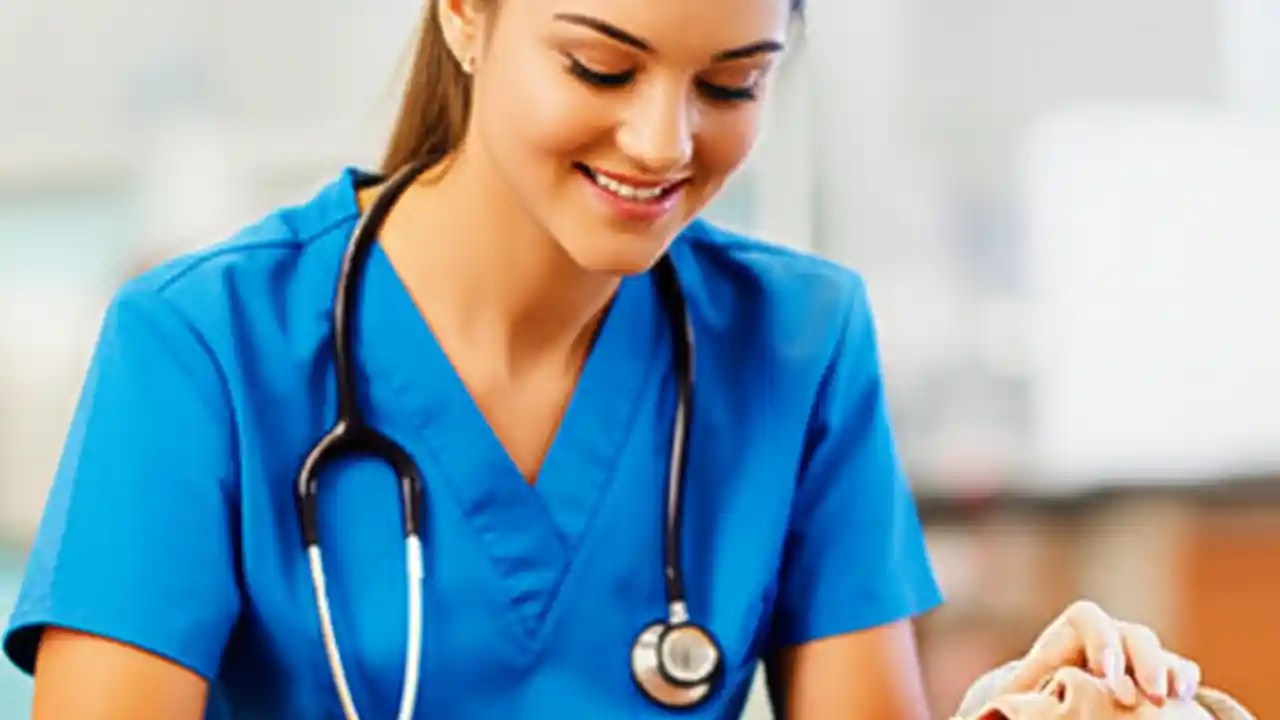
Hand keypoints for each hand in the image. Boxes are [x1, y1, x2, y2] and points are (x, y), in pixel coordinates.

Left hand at [1000, 600, 1200, 708]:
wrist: (1064, 698)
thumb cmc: (1038, 692)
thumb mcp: (1023, 691)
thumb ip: (1010, 697)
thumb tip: (973, 715)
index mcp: (1072, 631)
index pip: (1088, 619)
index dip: (1100, 642)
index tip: (1104, 676)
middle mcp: (1109, 636)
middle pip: (1131, 634)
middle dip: (1141, 662)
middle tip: (1142, 696)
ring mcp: (1137, 652)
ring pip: (1157, 649)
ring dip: (1165, 671)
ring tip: (1167, 701)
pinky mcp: (1160, 673)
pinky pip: (1179, 668)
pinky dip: (1184, 679)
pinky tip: (1186, 699)